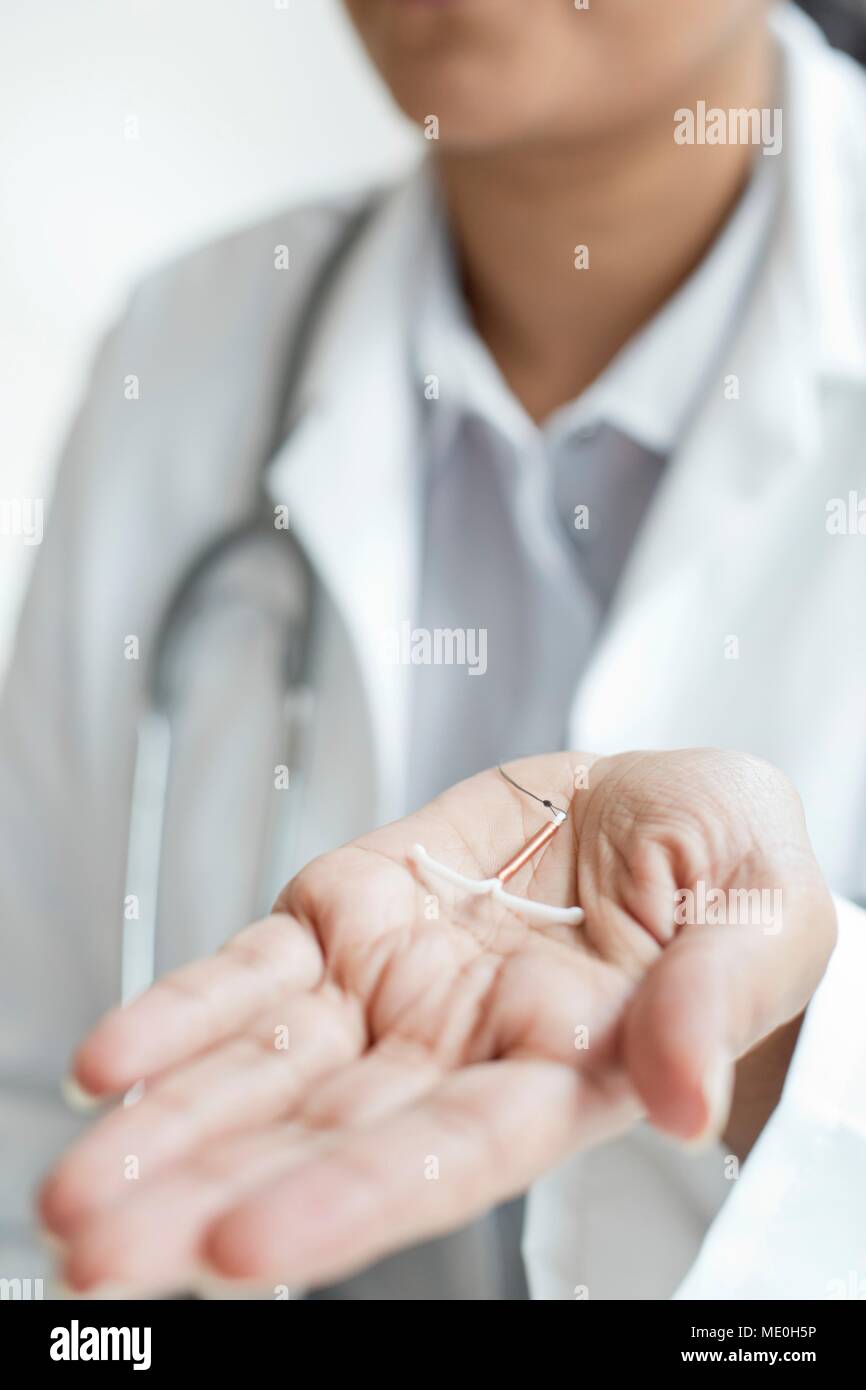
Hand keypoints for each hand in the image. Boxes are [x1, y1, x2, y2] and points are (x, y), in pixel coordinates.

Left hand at [40, 749, 834, 1293]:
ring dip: (168, 1125)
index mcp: (570, 1069)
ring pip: (267, 1065)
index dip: (353, 1196)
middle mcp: (463, 1048)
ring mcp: (396, 984)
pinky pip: (255, 969)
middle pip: (326, 1135)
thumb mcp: (761, 915)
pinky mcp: (352, 911)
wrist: (663, 805)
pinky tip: (107, 1067)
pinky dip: (181, 1013)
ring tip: (76, 1190)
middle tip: (99, 1255)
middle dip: (209, 1195)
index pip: (453, 1150)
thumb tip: (684, 1100)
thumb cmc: (733, 869)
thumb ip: (715, 999)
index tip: (246, 1246)